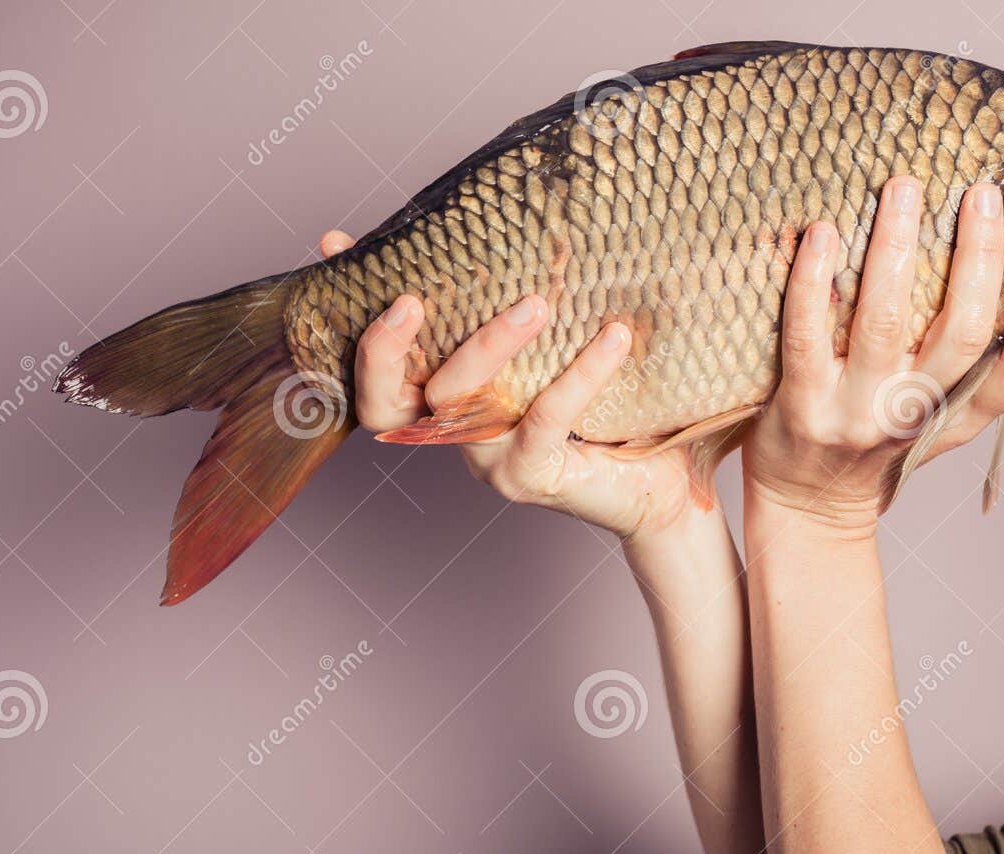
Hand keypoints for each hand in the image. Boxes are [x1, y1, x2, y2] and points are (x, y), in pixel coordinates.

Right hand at [320, 231, 713, 541]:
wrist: (666, 487)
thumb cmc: (611, 410)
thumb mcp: (561, 347)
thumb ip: (526, 298)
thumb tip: (528, 215)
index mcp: (445, 400)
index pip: (375, 365)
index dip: (350, 311)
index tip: (338, 243)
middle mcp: (455, 433)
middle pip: (390, 400)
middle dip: (388, 348)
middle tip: (412, 297)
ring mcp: (490, 460)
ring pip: (464, 402)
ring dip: (492, 345)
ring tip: (536, 302)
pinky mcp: (535, 476)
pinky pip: (546, 417)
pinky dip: (579, 372)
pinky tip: (613, 337)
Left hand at [740, 176, 1003, 534]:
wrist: (806, 506)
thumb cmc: (874, 440)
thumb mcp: (934, 413)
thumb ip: (962, 359)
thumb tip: (995, 259)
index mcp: (959, 417)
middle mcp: (914, 415)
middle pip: (961, 334)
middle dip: (976, 255)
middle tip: (980, 192)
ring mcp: (856, 413)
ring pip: (885, 322)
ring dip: (897, 247)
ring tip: (904, 188)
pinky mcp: (800, 408)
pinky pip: (806, 333)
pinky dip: (814, 278)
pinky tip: (822, 232)